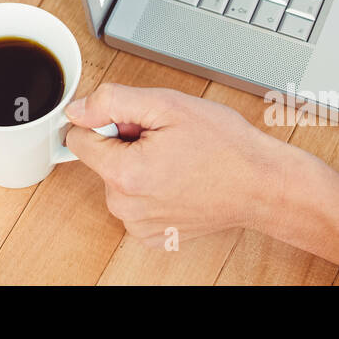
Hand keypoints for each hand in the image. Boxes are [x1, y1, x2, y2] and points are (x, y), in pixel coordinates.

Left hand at [64, 83, 289, 246]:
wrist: (261, 184)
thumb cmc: (224, 145)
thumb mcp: (167, 104)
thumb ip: (112, 102)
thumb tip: (76, 109)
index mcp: (124, 174)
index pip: (76, 139)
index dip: (105, 122)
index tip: (136, 123)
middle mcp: (126, 207)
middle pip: (100, 161)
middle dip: (124, 144)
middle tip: (165, 140)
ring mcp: (139, 226)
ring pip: (117, 181)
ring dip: (138, 166)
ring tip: (176, 160)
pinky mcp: (154, 236)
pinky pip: (135, 203)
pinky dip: (151, 190)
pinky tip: (179, 181)